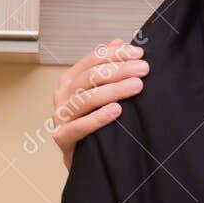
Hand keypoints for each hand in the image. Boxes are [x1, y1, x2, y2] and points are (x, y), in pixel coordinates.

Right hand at [50, 38, 149, 166]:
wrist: (83, 161)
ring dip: (114, 90)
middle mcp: (62, 96)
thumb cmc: (93, 126)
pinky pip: (80, 126)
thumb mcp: (100, 95)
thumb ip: (107, 69)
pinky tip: (117, 110)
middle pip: (91, 77)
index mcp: (70, 81)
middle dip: (119, 70)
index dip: (115, 54)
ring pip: (87, 98)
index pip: (92, 60)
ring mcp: (60, 116)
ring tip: (137, 86)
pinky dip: (99, 117)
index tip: (138, 53)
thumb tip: (119, 41)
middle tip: (143, 69)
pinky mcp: (62, 137)